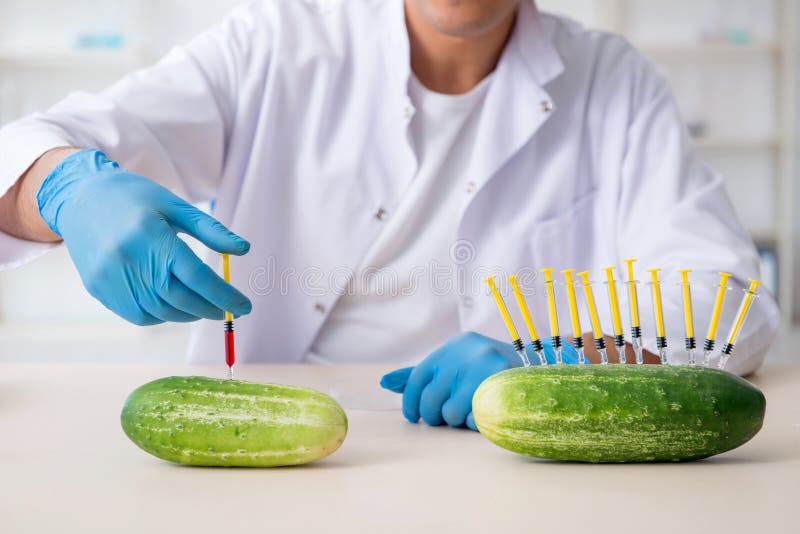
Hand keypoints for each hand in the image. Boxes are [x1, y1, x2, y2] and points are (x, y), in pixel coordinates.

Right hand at [37, 149, 250, 324]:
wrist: (82, 198)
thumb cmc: (137, 200)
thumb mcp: (176, 206)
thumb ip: (211, 230)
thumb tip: (244, 250)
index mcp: (151, 235)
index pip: (195, 276)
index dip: (224, 295)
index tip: (245, 306)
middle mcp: (127, 259)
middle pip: (179, 298)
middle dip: (210, 309)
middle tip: (228, 310)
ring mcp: (110, 278)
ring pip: (160, 312)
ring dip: (188, 315)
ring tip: (205, 307)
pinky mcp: (99, 290)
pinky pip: (139, 315)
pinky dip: (163, 316)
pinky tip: (174, 305)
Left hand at [380, 332, 581, 429]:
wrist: (534, 369)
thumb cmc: (484, 370)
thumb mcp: (453, 365)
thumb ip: (421, 374)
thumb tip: (384, 382)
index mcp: (453, 346)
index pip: (418, 377)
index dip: (410, 402)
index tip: (412, 417)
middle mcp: (469, 353)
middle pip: (432, 399)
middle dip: (433, 416)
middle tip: (442, 418)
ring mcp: (488, 369)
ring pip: (452, 413)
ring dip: (455, 420)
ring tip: (466, 412)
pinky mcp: (504, 387)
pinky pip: (476, 419)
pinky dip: (475, 423)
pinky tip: (482, 413)